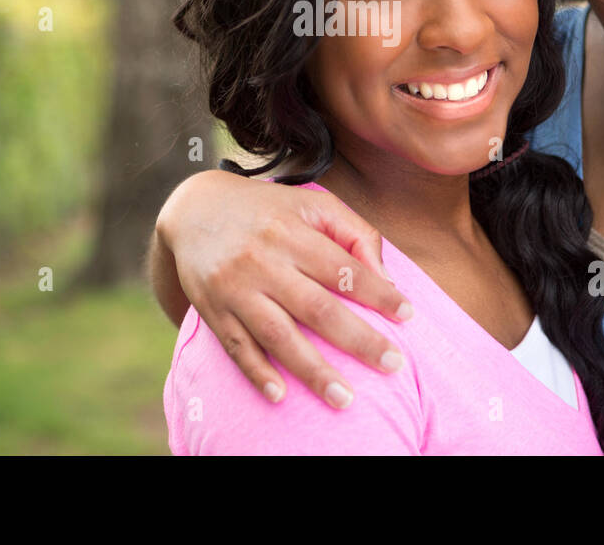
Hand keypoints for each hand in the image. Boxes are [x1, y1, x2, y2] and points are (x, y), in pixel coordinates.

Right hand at [155, 169, 413, 407]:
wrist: (195, 209)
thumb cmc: (267, 210)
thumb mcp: (312, 204)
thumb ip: (353, 233)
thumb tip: (385, 278)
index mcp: (291, 233)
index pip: (342, 268)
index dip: (378, 293)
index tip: (408, 315)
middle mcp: (262, 261)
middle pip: (316, 308)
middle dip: (357, 339)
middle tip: (392, 364)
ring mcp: (235, 288)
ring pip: (278, 335)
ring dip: (312, 370)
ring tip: (345, 399)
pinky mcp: (213, 310)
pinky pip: (236, 347)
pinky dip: (257, 372)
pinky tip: (281, 394)